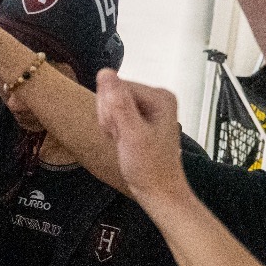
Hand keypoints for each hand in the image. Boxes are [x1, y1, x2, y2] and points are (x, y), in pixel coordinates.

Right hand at [96, 70, 193, 206]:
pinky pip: (115, 115)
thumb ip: (118, 103)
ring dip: (111, 125)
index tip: (119, 129)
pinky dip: (113, 130)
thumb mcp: (131, 134)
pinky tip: (123, 142)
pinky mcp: (141, 119)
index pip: (116, 86)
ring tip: (124, 142)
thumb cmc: (151, 169)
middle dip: (110, 117)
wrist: (158, 191)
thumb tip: (105, 74)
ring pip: (112, 105)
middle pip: (114, 94)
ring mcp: (149, 109)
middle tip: (122, 137)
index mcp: (160, 97)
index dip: (110, 109)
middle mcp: (157, 99)